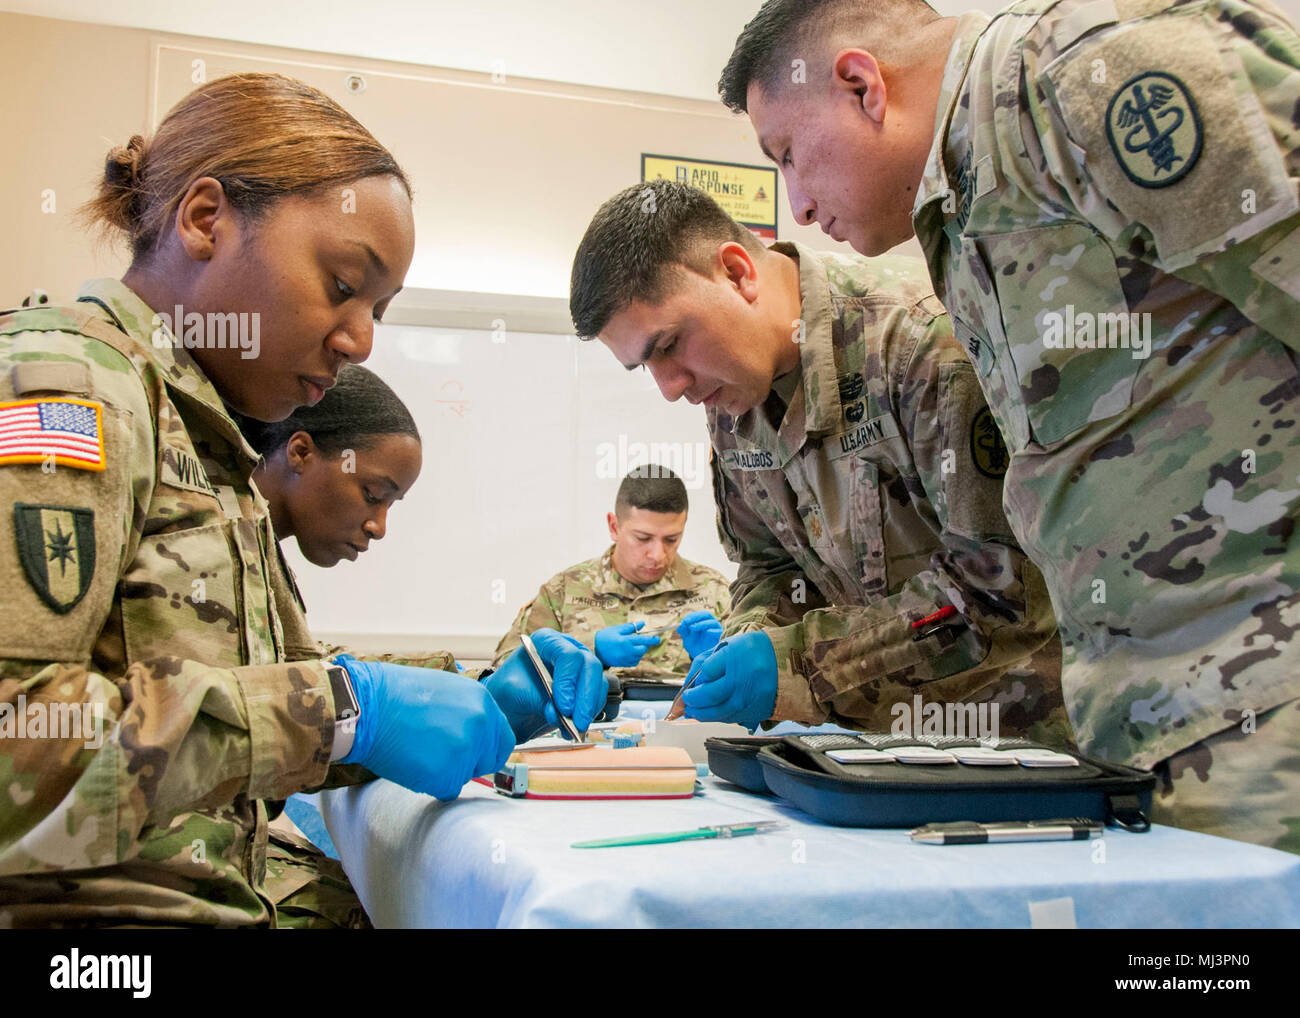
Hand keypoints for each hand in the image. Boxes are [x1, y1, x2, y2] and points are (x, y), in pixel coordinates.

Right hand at [336, 656, 514, 799]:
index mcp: (484, 703)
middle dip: (469, 763)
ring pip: (466, 777)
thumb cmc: (397, 695)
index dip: (487, 750)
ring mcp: (465, 751)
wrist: (367, 706)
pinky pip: (447, 790)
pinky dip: (431, 784)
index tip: (475, 754)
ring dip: (446, 772)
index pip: (504, 740)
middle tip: (439, 753)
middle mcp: (481, 726)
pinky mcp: (446, 774)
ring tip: (420, 750)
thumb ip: (470, 712)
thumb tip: (480, 733)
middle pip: (489, 762)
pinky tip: (413, 763)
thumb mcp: (448, 690)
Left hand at [484, 628, 606, 740]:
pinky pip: (598, 699)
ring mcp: (579, 669)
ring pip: (598, 684)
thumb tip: (561, 712)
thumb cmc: (506, 693)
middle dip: (585, 698)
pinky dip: (589, 716)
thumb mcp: (514, 691)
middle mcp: (568, 650)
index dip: (569, 681)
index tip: (563, 706)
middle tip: (578, 722)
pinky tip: (573, 729)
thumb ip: (539, 699)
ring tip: (573, 729)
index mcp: (547, 642)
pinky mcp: (585, 688)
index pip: (568, 655)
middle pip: (590, 667)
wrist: (509, 708)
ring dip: (589, 710)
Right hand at [594, 620, 660, 667]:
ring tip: (628, 646)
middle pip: (644, 649)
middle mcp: (628, 651)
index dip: (652, 639)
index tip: (658, 639)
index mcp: (626, 641)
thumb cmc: (605, 638)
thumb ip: (630, 627)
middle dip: (643, 644)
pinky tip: (627, 652)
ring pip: (640, 655)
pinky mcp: (625, 664)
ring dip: (638, 650)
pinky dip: (634, 656)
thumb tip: (642, 623)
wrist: (596, 652)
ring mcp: (627, 659)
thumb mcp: (617, 629)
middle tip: (636, 640)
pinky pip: (635, 660)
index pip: (644, 640)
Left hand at [676, 610, 723, 658]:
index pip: (698, 614)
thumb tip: (678, 626)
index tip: (683, 622)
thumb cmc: (695, 646)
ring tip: (692, 628)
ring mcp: (716, 629)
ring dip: (701, 623)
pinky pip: (718, 631)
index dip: (691, 616)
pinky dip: (713, 630)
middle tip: (687, 622)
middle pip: (706, 614)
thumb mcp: (687, 639)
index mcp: (703, 621)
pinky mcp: (721, 636)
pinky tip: (707, 632)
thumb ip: (683, 632)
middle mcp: (711, 623)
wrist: (702, 657)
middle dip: (695, 617)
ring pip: (712, 622)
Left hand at [679, 631, 777, 730]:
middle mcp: (740, 685)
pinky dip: (716, 717)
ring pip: (716, 714)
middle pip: (707, 698)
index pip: (704, 674)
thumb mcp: (730, 645)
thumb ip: (708, 662)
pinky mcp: (754, 714)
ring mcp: (747, 703)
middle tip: (686, 700)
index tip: (693, 683)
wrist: (789, 664)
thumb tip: (692, 681)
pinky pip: (729, 719)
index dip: (695, 680)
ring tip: (693, 710)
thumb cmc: (757, 651)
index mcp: (734, 662)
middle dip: (692, 700)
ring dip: (700, 713)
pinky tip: (711, 713)